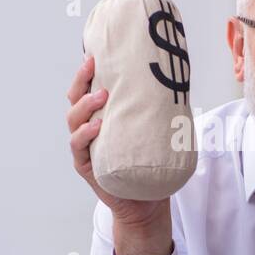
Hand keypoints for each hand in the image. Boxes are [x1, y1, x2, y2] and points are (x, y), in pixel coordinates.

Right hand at [66, 55, 172, 254]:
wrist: (147, 201)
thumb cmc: (149, 161)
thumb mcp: (153, 129)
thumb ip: (157, 107)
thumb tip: (180, 77)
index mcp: (101, 116)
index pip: (86, 89)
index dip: (86, 72)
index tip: (93, 54)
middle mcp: (88, 129)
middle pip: (75, 100)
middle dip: (81, 81)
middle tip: (94, 67)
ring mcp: (85, 148)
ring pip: (74, 121)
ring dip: (85, 106)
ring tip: (102, 96)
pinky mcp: (87, 166)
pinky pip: (79, 147)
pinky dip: (85, 135)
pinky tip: (97, 126)